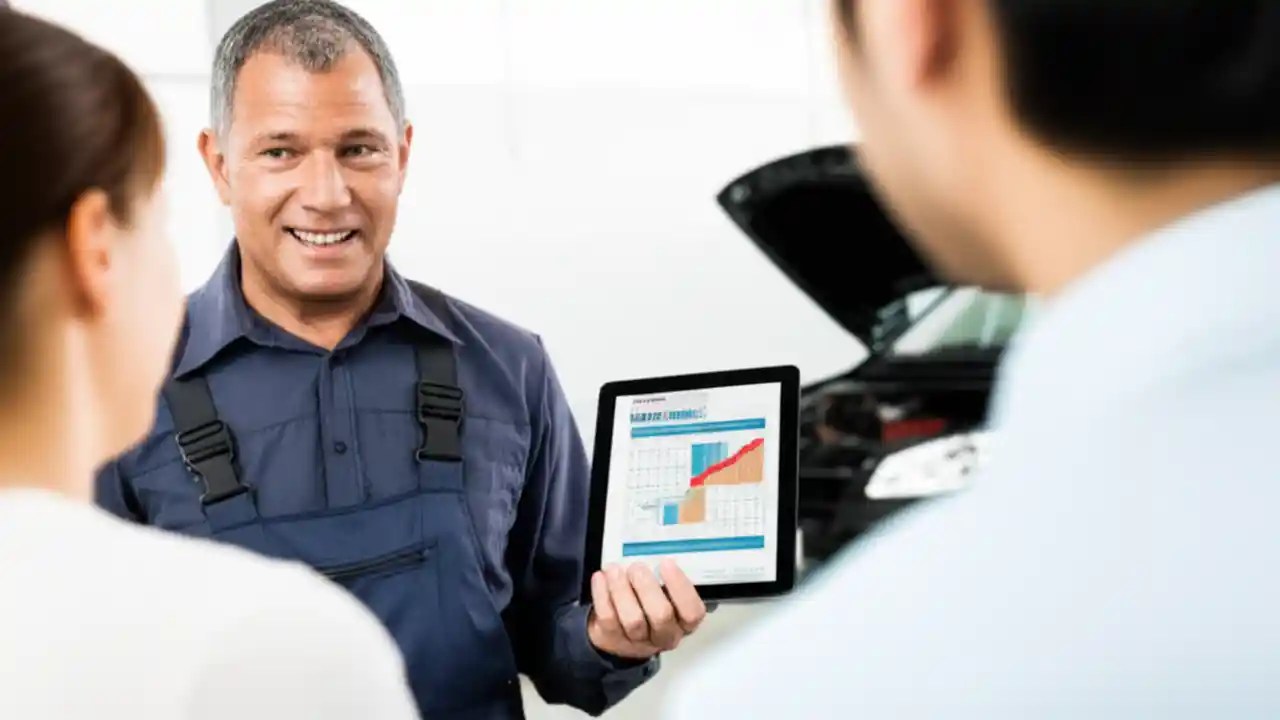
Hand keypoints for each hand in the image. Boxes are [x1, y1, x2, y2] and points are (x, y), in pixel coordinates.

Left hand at [587, 559, 706, 659]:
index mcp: (683, 622)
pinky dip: (603, 594)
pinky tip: (601, 577)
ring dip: (622, 589)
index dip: (680, 587)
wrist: (618, 631)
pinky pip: (608, 618)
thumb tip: (654, 553)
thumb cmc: (647, 604)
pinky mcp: (613, 640)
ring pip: (633, 620)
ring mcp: (638, 641)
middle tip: (637, 567)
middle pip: (661, 616)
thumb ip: (665, 579)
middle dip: (647, 587)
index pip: (692, 611)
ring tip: (615, 570)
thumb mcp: (664, 593)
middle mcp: (664, 635)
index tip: (666, 563)